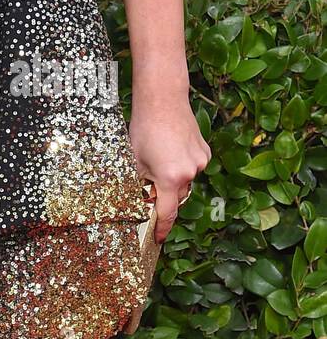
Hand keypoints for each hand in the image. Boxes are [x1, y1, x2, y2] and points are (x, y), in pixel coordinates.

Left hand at [129, 88, 210, 243]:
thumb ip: (139, 181)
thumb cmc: (144, 128)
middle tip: (151, 184)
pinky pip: (193, 166)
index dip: (162, 228)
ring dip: (174, 177)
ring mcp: (200, 162)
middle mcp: (189, 173)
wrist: (162, 100)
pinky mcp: (204, 151)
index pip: (167, 213)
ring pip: (185, 180)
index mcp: (169, 178)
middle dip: (165, 195)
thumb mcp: (134, 159)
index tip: (158, 238)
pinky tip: (171, 147)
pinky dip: (182, 164)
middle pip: (177, 196)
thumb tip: (139, 197)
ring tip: (160, 156)